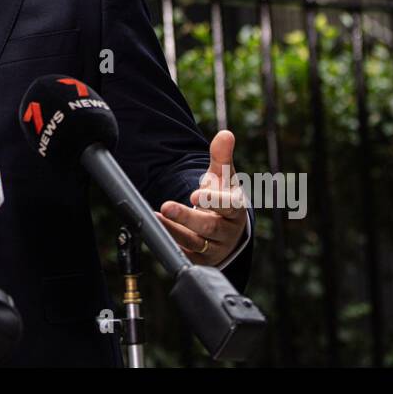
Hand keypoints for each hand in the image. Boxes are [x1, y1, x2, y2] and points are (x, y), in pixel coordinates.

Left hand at [155, 130, 247, 266]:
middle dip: (188, 218)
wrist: (226, 227)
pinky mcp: (200, 258)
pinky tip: (156, 227)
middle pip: (210, 226)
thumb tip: (226, 135)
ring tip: (157, 216)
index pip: (230, 206)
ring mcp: (214, 246)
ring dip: (174, 230)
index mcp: (236, 209)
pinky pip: (184, 253)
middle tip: (167, 206)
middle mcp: (227, 230)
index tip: (196, 194)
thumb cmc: (223, 197)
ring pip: (195, 242)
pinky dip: (170, 241)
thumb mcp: (223, 177)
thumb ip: (222, 156)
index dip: (214, 201)